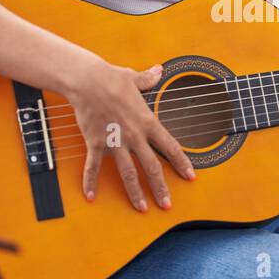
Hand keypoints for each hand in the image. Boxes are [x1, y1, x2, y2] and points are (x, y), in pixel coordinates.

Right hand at [65, 58, 195, 211]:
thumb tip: (158, 70)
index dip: (182, 163)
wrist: (87, 80)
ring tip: (142, 208)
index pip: (170, 147)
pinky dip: (90, 182)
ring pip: (129, 173)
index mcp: (147, 122)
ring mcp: (115, 142)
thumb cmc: (111, 78)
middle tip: (167, 205)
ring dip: (136, 193)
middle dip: (161, 188)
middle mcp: (134, 136)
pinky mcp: (96, 143)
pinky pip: (93, 167)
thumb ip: (149, 79)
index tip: (190, 176)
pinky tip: (90, 196)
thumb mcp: (134, 78)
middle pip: (152, 167)